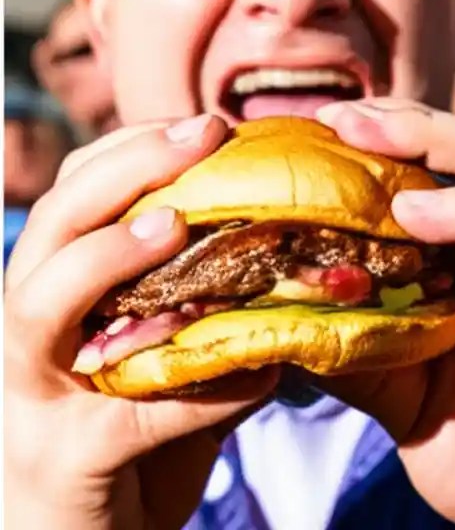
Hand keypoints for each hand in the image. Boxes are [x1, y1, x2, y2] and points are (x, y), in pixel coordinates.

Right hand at [4, 116, 279, 529]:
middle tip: (206, 130)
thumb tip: (299, 271)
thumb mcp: (174, 371)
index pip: (75, 199)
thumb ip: (214, 321)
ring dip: (108, 256)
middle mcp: (24, 337)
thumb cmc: (131, 457)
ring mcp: (30, 399)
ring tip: (172, 222)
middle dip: (126, 168)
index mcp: (52, 299)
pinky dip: (198, 395)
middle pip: (53, 227)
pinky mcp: (62, 460)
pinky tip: (259, 377)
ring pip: (41, 304)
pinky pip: (128, 417)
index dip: (132, 151)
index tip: (207, 121)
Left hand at [312, 99, 454, 528]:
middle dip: (409, 121)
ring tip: (368, 137)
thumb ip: (349, 336)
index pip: (439, 173)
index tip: (312, 130)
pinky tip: (415, 213)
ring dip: (440, 142)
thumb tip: (269, 303)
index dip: (385, 141)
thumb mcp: (392, 384)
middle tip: (338, 116)